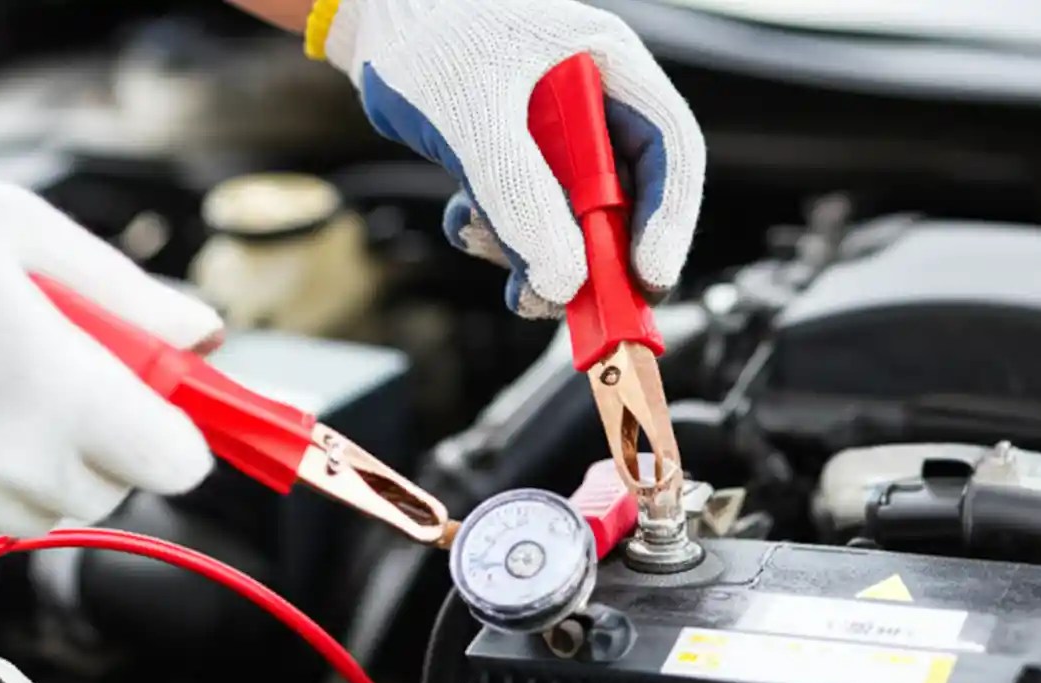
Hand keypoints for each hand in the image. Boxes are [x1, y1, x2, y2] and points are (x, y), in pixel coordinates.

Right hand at [0, 183, 223, 554]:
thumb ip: (128, 292)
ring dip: (52, 465)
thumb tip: (202, 331)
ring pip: (55, 510)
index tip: (166, 411)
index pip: (178, 462)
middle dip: (112, 439)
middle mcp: (15, 461)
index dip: (181, 435)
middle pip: (120, 486)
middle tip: (65, 379)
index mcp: (59, 389)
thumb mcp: (25, 233)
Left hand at [317, 0, 704, 317]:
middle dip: (593, 254)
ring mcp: (552, 132)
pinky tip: (462, 219)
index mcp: (610, 66)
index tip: (646, 277)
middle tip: (565, 298)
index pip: (672, 149)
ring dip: (530, 248)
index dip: (669, 219)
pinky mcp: (513, 156)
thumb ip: (520, 200)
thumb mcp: (475, 120)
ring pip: (569, 218)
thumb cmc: (424, 37)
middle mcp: (592, 101)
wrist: (367, 21)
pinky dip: (496, 234)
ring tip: (481, 235)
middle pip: (624, 196)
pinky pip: (523, 216)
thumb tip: (562, 282)